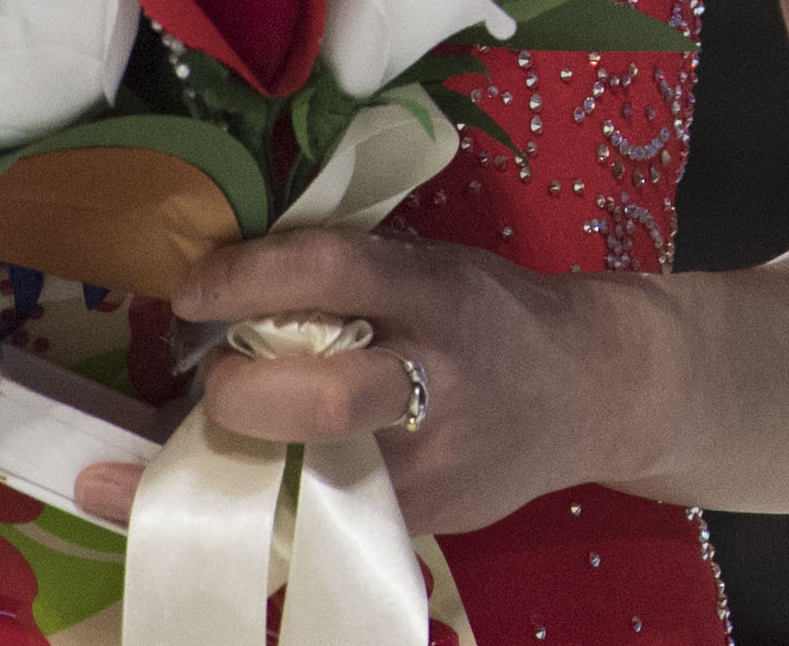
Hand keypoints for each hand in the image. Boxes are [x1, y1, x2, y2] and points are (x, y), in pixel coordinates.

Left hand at [73, 225, 657, 542]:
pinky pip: (327, 511)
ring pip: (310, 471)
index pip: (329, 271)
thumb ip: (352, 281)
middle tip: (218, 377)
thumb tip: (229, 287)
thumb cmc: (493, 316)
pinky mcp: (428, 517)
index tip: (192, 292)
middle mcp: (438, 377)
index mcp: (437, 294)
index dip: (244, 278)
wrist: (595, 387)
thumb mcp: (438, 270)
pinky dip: (280, 491)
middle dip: (238, 392)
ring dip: (244, 452)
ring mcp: (434, 461)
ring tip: (235, 428)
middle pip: (316, 397)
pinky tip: (268, 472)